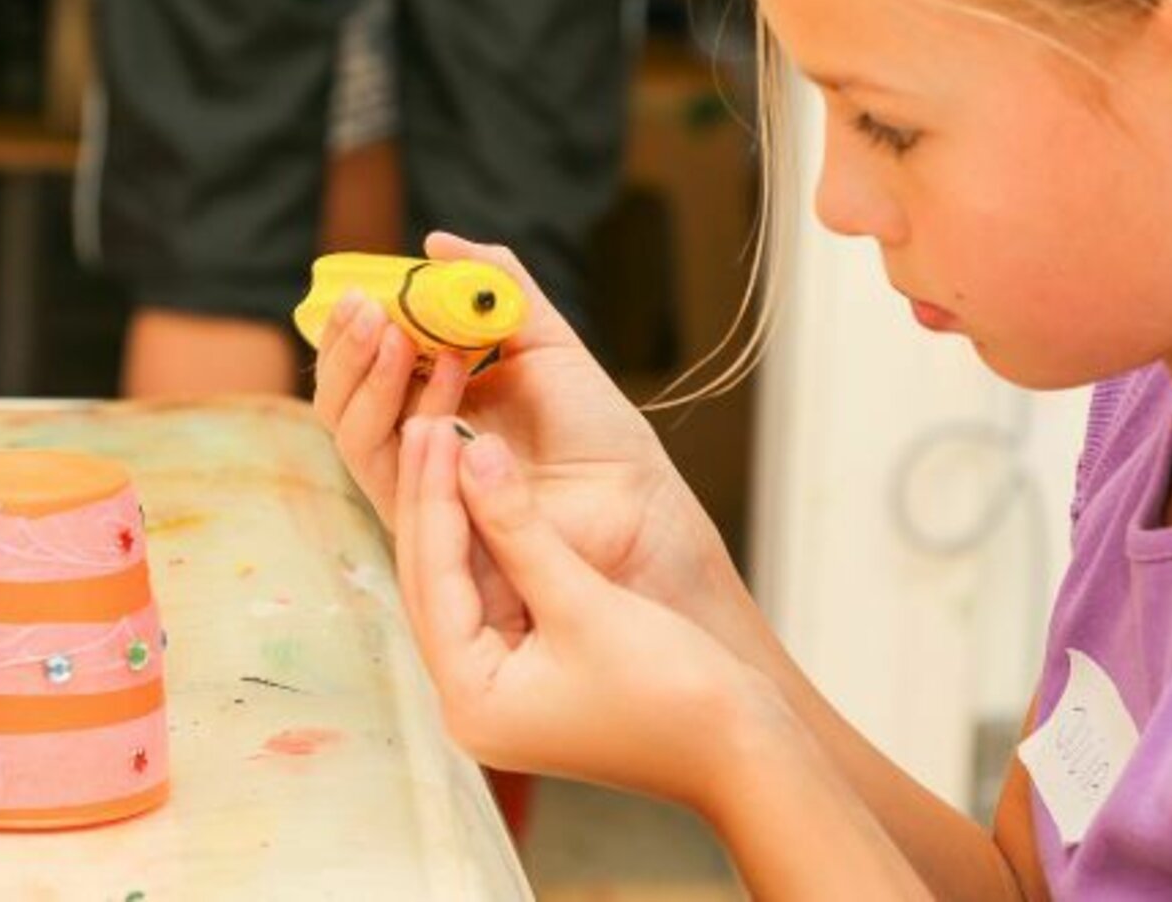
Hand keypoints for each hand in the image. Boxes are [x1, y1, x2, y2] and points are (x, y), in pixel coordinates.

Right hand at [311, 232, 739, 642]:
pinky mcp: (430, 515)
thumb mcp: (542, 336)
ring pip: (350, 429)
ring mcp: (420, 479)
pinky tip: (445, 371)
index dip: (357, 326)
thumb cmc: (595, 427)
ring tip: (390, 330)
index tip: (364, 288)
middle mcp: (417, 440)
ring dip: (363, 374)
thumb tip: (435, 242)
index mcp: (436, 398)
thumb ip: (495, 284)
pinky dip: (404, 412)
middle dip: (346, 347)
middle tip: (365, 306)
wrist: (633, 495)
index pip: (368, 361)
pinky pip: (386, 466)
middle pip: (344, 395)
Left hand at [393, 417, 775, 808]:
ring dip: (457, 512)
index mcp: (470, 700)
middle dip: (433, 500)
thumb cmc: (674, 695)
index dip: (433, 497)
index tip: (432, 428)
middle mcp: (469, 699)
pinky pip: (494, 590)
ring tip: (446, 436)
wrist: (744, 751)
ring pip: (458, 581)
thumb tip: (475, 454)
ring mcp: (497, 686)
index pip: (431, 579)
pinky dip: (491, 538)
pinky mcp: (528, 670)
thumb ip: (521, 528)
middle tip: (426, 419)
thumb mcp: (586, 603)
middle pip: (431, 580)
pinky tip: (480, 482)